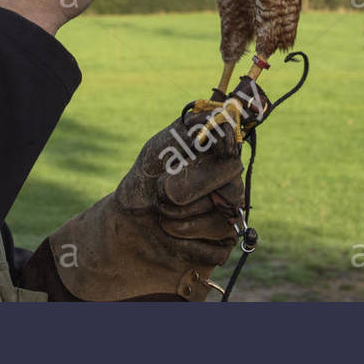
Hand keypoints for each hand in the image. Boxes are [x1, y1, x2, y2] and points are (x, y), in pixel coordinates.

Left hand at [45, 100, 246, 300]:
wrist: (130, 218)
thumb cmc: (150, 176)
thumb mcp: (162, 147)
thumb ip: (189, 131)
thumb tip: (218, 118)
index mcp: (221, 157)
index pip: (232, 148)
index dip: (222, 149)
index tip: (213, 150)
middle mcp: (232, 185)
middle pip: (230, 184)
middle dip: (189, 188)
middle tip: (163, 191)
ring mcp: (230, 216)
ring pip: (221, 217)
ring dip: (181, 217)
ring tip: (162, 211)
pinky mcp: (223, 245)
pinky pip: (215, 244)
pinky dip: (185, 239)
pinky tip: (171, 232)